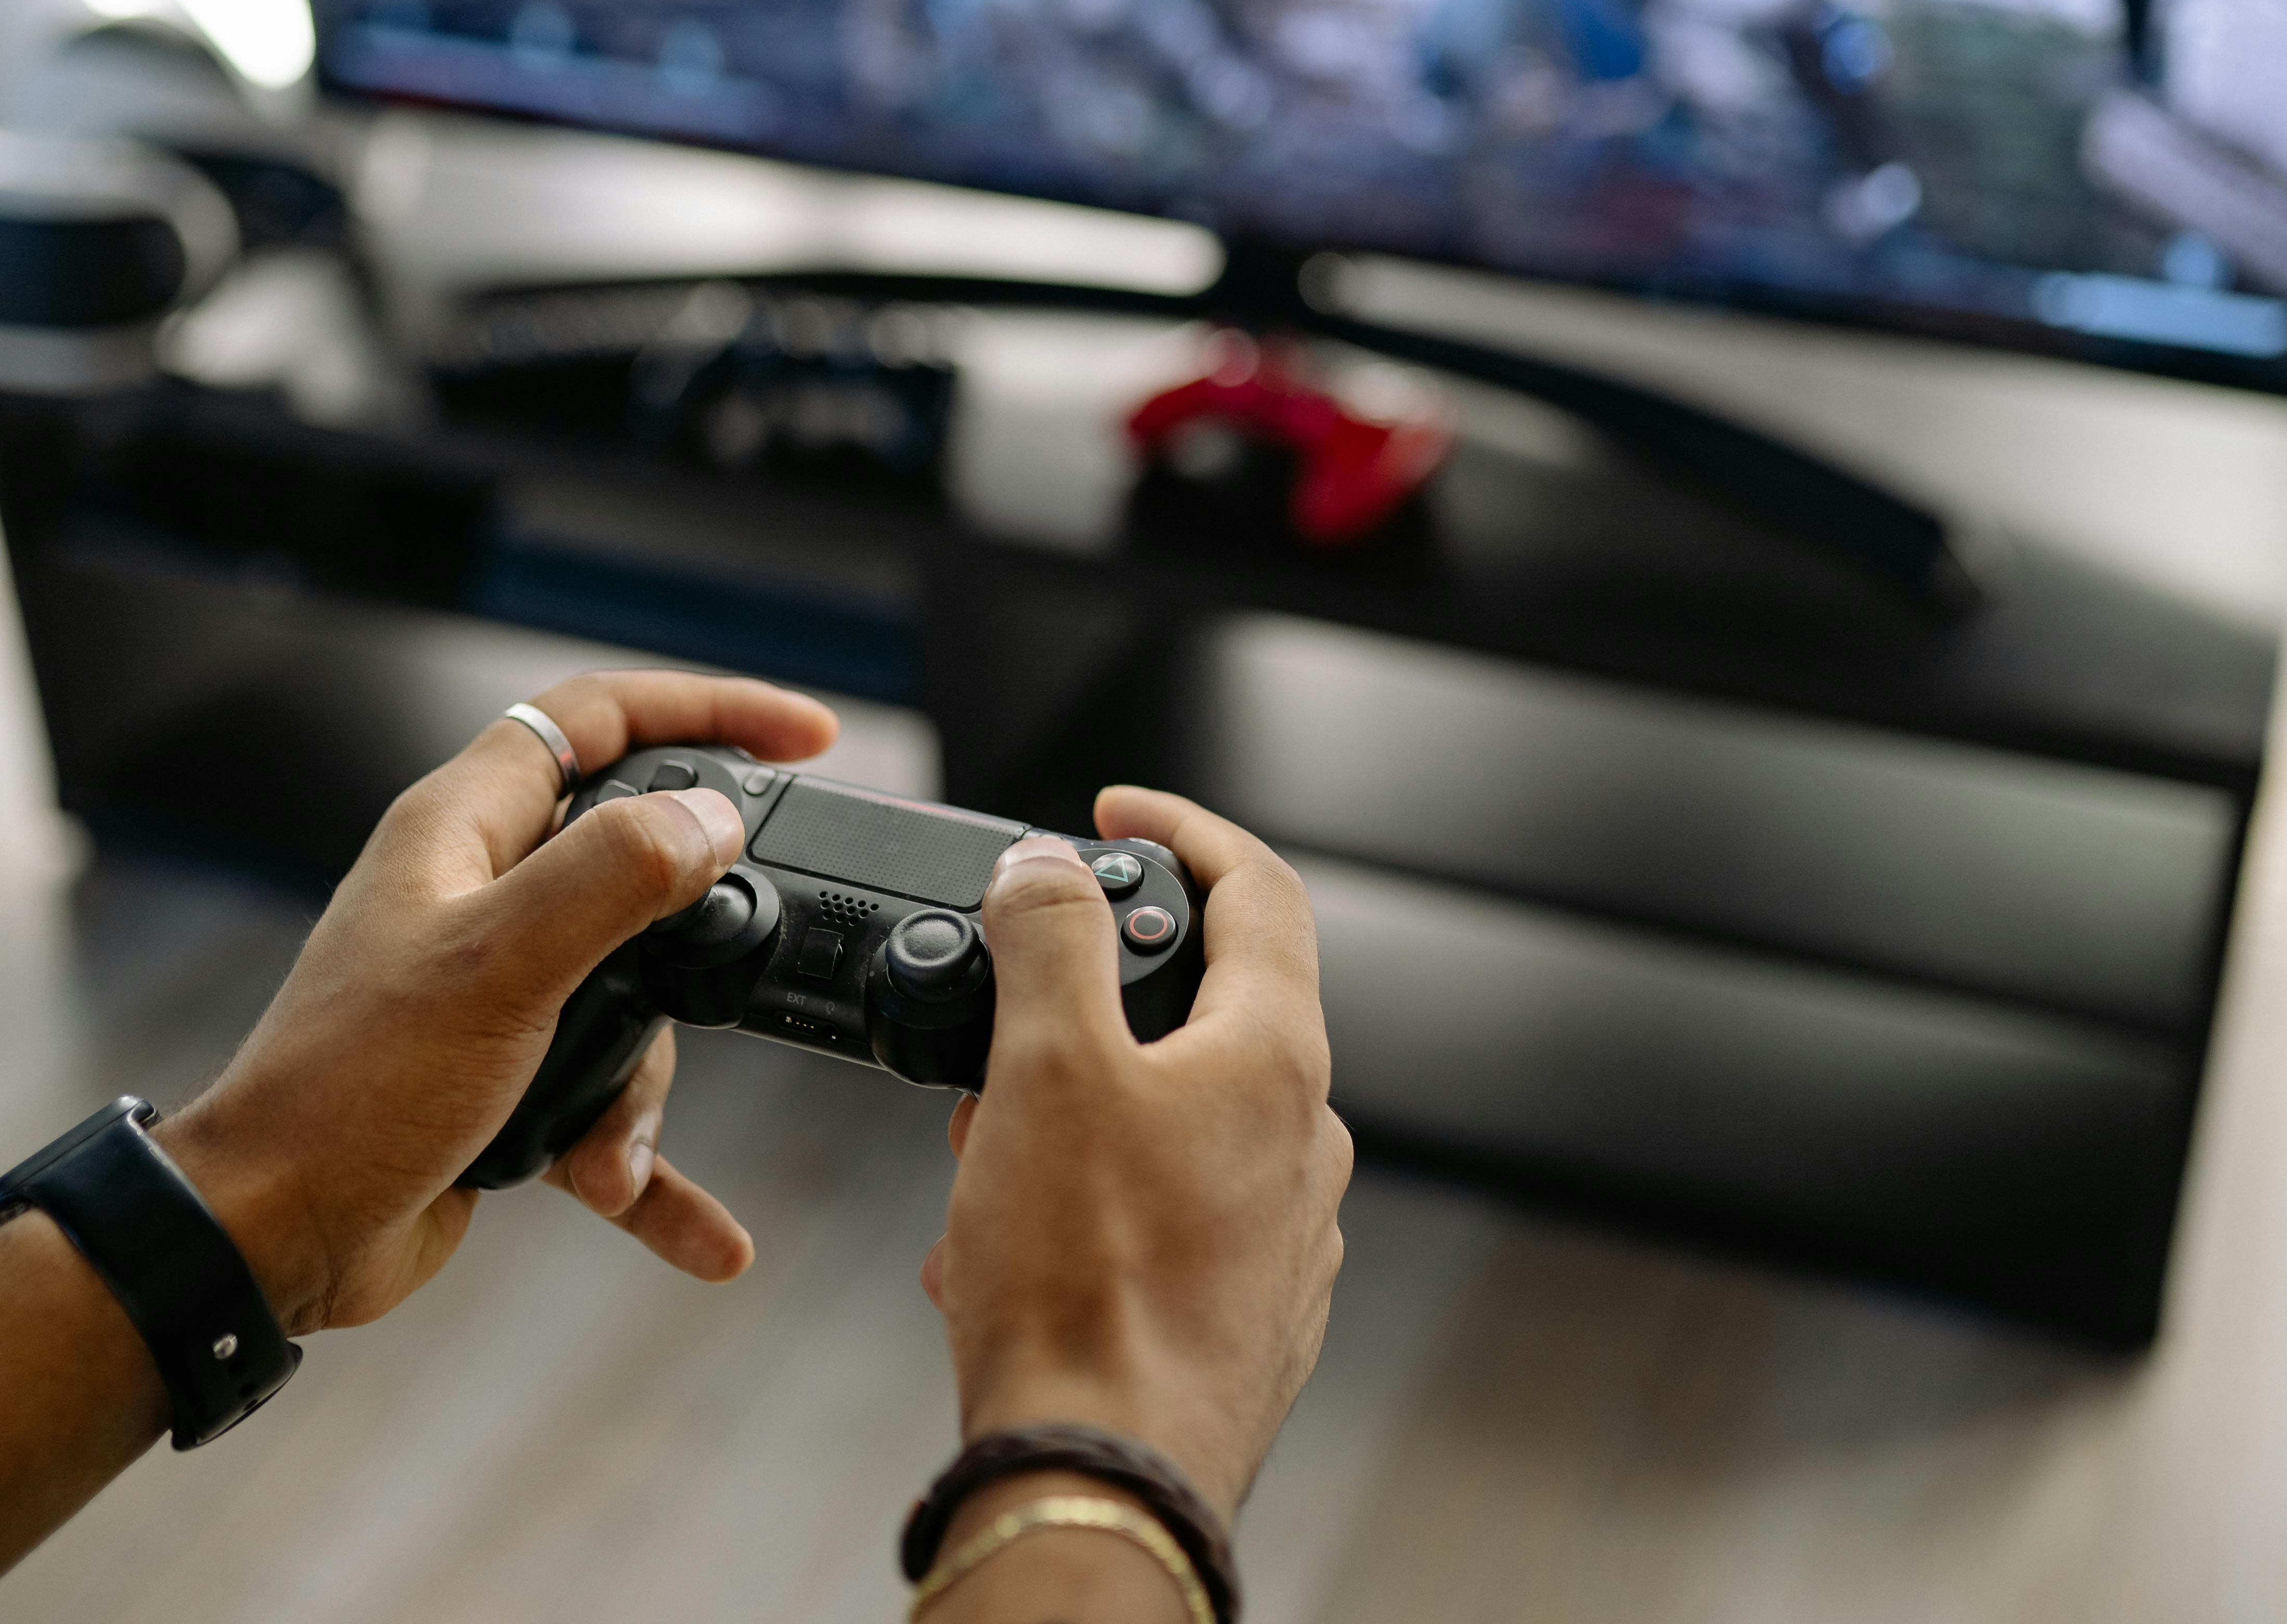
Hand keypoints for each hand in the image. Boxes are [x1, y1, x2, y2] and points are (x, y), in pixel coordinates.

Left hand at [154, 670, 838, 1333]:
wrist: (273, 1237)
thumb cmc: (346, 1091)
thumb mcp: (499, 963)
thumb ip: (613, 876)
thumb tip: (711, 819)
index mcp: (463, 831)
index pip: (597, 719)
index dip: (704, 707)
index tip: (801, 731)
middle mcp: (481, 895)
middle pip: (636, 862)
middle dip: (695, 932)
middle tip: (751, 950)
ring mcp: (494, 988)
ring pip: (634, 999)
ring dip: (645, 1087)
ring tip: (608, 1147)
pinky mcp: (504, 1076)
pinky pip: (611, 1103)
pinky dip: (650, 1157)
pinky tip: (701, 1230)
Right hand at [922, 789, 1353, 1517]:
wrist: (1099, 1473)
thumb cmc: (1082, 1285)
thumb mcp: (1044, 1065)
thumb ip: (1049, 940)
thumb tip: (1048, 868)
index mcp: (1277, 1059)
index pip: (1258, 888)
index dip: (1183, 828)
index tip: (1119, 813)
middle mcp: (1304, 1141)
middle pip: (1203, 1012)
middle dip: (1084, 1008)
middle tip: (1000, 1032)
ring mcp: (1283, 1233)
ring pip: (1168, 1124)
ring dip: (1070, 1116)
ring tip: (981, 1160)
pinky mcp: (1244, 1310)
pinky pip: (1159, 1218)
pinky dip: (1080, 1205)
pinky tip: (998, 1247)